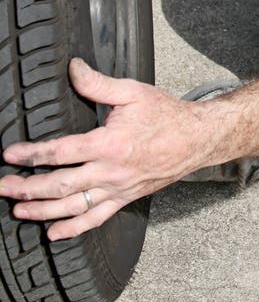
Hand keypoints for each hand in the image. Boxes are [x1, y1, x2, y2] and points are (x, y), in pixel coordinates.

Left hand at [0, 59, 204, 240]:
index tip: (10, 155)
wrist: (196, 139)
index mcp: (108, 144)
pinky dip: (72, 229)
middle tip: (3, 187)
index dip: (31, 155)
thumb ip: (97, 83)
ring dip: (41, 211)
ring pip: (73, 207)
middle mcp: (110, 172)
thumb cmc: (166, 115)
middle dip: (27, 188)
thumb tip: (73, 68)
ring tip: (18, 210)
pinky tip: (53, 233)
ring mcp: (118, 189)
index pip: (60, 152)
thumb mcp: (132, 92)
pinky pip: (96, 219)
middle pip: (59, 186)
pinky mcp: (125, 198)